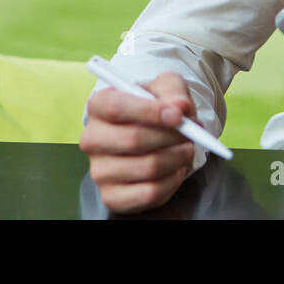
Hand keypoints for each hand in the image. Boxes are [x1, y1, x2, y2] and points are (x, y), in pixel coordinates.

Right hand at [79, 72, 198, 213]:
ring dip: (177, 158)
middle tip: (191, 133)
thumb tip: (180, 106)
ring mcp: (99, 171)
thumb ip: (173, 90)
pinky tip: (176, 168)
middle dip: (171, 136)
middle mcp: (92, 139)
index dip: (149, 111)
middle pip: (133, 139)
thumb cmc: (156, 107)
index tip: (177, 115)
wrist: (153, 133)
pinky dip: (173, 180)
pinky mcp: (112, 196)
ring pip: (147, 167)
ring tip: (185, 149)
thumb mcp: (165, 86)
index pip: (116, 107)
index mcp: (98, 106)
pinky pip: (150, 193)